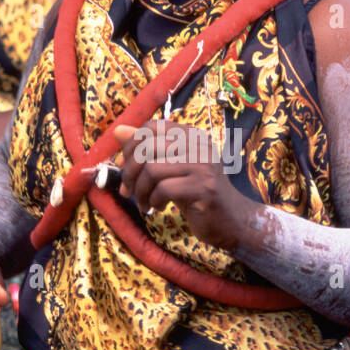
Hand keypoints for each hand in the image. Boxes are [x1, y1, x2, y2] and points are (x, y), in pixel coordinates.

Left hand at [114, 119, 248, 250]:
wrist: (231, 221)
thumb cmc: (196, 195)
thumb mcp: (169, 169)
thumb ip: (146, 150)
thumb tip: (118, 131)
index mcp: (190, 136)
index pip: (151, 128)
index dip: (131, 147)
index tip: (125, 168)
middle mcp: (198, 145)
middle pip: (148, 147)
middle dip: (130, 172)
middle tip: (128, 191)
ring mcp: (203, 165)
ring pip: (152, 169)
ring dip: (140, 190)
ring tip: (144, 203)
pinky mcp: (203, 187)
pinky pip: (163, 189)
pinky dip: (153, 201)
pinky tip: (158, 208)